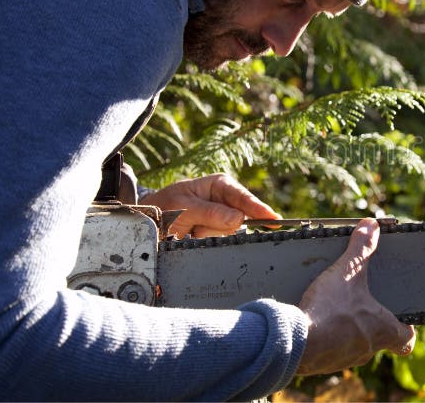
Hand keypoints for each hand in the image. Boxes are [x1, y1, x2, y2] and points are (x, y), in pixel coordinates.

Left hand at [139, 173, 280, 237]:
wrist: (151, 219)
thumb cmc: (166, 204)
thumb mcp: (184, 206)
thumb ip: (210, 212)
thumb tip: (239, 219)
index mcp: (220, 184)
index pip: (242, 197)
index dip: (258, 208)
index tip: (273, 219)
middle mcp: (226, 199)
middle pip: (239, 217)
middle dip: (218, 225)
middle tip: (197, 226)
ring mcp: (224, 217)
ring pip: (230, 231)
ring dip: (209, 233)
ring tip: (191, 228)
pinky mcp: (219, 232)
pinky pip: (222, 240)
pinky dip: (207, 240)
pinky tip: (195, 233)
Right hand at [296, 218, 415, 375]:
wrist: (294, 341)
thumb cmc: (330, 310)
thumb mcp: (347, 271)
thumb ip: (361, 248)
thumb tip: (371, 225)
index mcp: (383, 330)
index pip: (407, 340)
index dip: (406, 329)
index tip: (401, 319)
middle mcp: (368, 350)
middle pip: (379, 339)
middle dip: (371, 322)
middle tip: (362, 303)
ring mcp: (344, 360)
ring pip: (354, 346)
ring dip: (347, 330)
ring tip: (335, 308)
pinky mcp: (322, 364)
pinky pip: (330, 352)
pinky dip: (326, 338)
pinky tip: (315, 320)